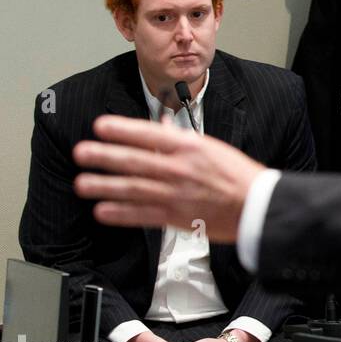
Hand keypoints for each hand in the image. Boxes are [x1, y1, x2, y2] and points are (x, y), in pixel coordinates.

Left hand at [72, 115, 265, 241]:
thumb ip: (181, 137)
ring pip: (132, 188)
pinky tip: (102, 210)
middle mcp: (179, 169)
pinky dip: (120, 213)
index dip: (122, 129)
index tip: (100, 126)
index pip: (149, 134)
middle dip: (104, 156)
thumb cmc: (239, 176)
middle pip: (134, 160)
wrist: (258, 206)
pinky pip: (141, 214)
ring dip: (104, 185)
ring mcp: (176, 194)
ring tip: (83, 183)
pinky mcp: (176, 217)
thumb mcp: (212, 147)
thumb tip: (160, 124)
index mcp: (190, 148)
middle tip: (82, 152)